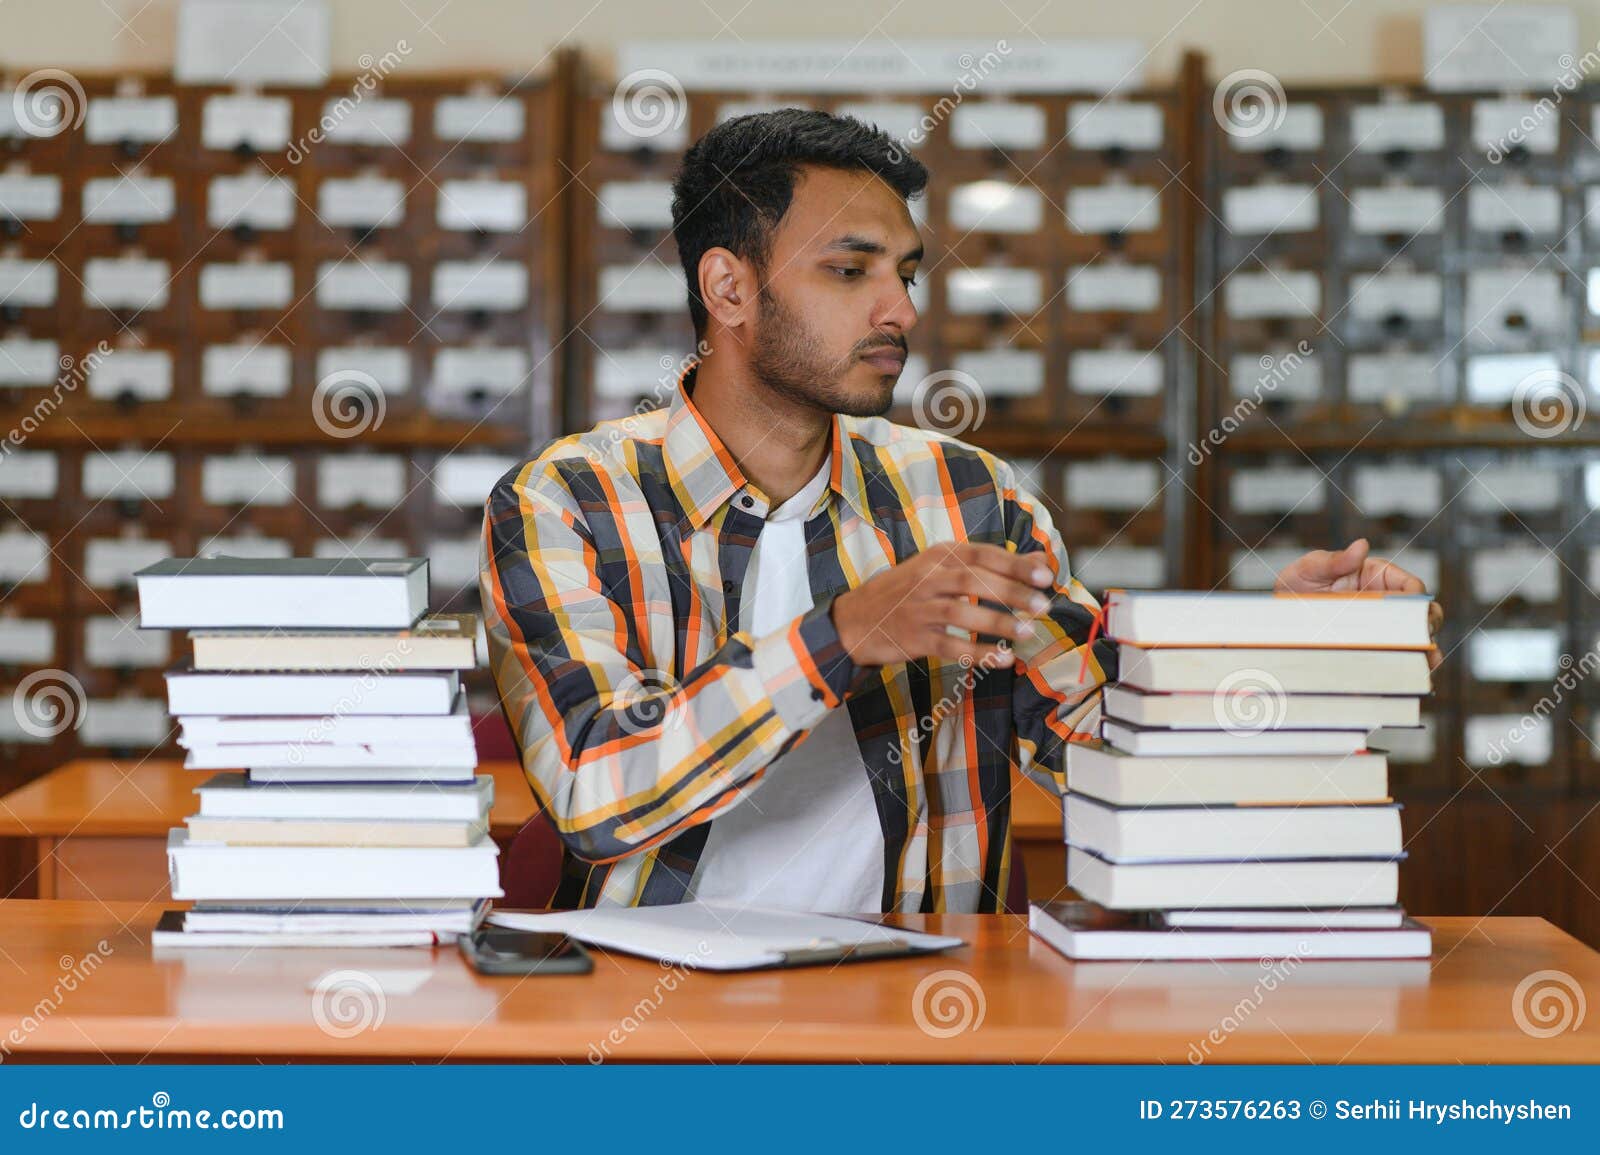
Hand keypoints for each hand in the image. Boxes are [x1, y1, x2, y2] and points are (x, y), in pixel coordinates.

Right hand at [831, 542, 1054, 667]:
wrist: (855, 620)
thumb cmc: (907, 592)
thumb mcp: (939, 568)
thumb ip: (984, 565)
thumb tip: (1037, 563)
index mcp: (939, 556)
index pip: (982, 554)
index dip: (1016, 565)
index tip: (1046, 577)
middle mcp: (928, 578)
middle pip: (974, 581)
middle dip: (1013, 592)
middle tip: (1044, 605)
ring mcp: (919, 608)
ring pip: (963, 612)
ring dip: (999, 622)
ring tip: (1030, 632)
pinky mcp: (914, 638)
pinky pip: (950, 646)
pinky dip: (978, 653)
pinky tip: (1003, 659)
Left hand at [1274, 537, 1443, 668]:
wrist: (1277, 619)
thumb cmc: (1297, 585)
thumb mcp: (1309, 569)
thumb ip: (1334, 560)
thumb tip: (1361, 546)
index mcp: (1377, 577)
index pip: (1411, 586)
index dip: (1419, 599)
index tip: (1417, 613)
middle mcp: (1386, 603)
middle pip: (1421, 615)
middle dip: (1426, 628)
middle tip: (1423, 642)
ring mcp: (1381, 628)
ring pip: (1414, 640)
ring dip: (1424, 652)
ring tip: (1426, 664)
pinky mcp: (1373, 649)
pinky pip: (1395, 659)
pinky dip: (1405, 667)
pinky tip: (1409, 676)